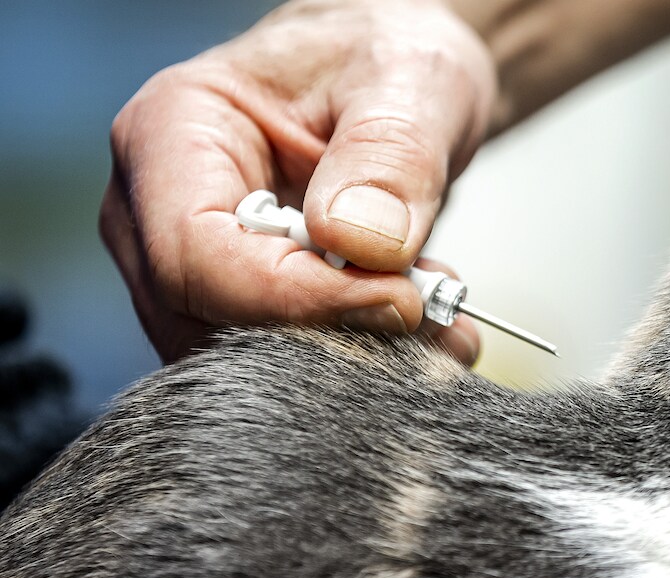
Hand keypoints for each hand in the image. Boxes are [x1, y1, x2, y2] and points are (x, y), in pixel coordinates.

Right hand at [100, 0, 493, 364]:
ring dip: (350, 354)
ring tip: (439, 316)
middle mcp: (158, 207)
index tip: (399, 301)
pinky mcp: (239, 299)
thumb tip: (362, 243)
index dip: (295, 300)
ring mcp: (194, 260)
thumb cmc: (386, 57)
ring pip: (242, 355)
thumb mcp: (410, 81)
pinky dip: (356, 353)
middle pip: (208, 321)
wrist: (399, 79)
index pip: (197, 255)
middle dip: (328, 337)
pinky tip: (423, 324)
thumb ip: (390, 157)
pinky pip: (277, 358)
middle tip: (433, 318)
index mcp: (172, 131)